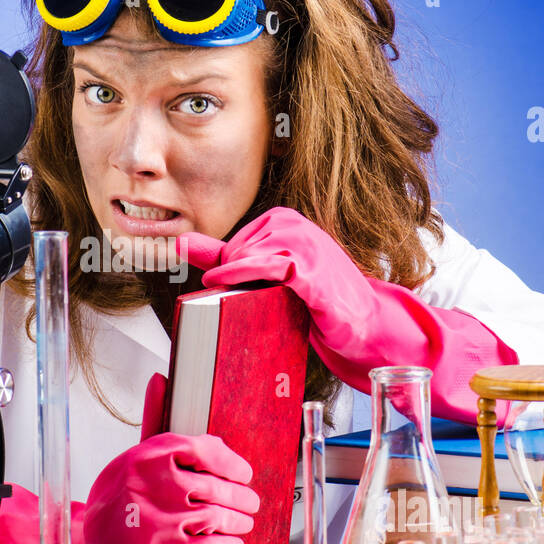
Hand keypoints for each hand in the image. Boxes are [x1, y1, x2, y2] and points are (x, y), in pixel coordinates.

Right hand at [83, 375, 259, 543]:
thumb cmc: (115, 509)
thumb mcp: (128, 462)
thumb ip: (152, 423)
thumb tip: (160, 381)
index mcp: (146, 459)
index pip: (201, 449)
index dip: (229, 462)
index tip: (241, 472)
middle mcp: (156, 486)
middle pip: (217, 486)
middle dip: (240, 497)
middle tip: (249, 502)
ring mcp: (166, 520)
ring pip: (220, 515)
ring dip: (238, 521)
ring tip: (243, 522)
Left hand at [180, 207, 517, 424]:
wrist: (364, 323)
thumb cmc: (315, 298)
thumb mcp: (267, 273)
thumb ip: (223, 256)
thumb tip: (179, 242)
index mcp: (282, 220)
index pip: (232, 245)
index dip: (226, 272)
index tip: (230, 293)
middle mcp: (293, 226)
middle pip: (235, 252)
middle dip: (230, 279)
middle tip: (240, 304)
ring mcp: (305, 246)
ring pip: (247, 259)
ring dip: (236, 283)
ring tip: (243, 306)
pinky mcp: (312, 273)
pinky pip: (268, 270)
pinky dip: (246, 280)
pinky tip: (243, 296)